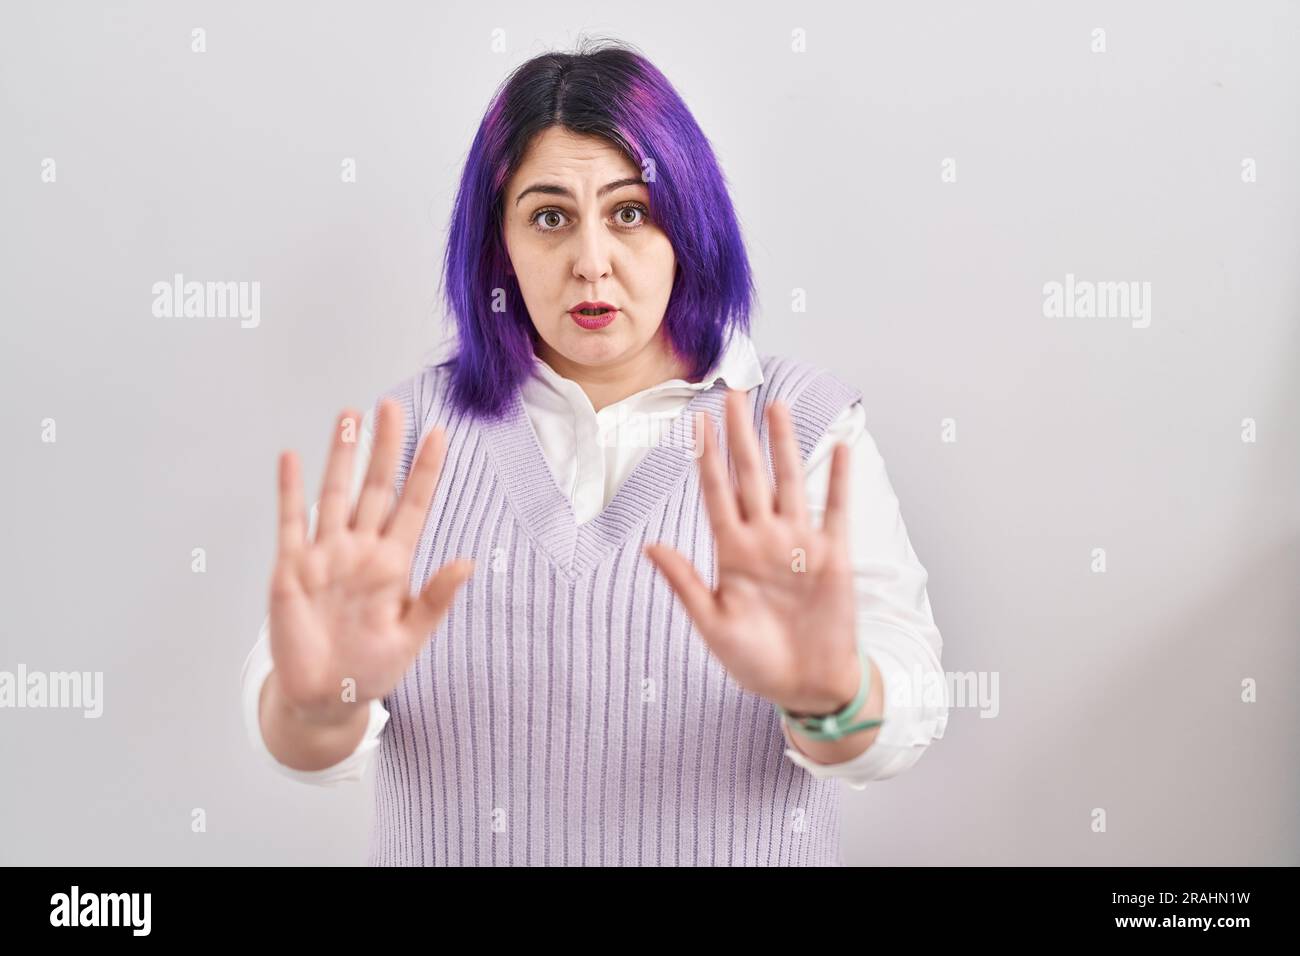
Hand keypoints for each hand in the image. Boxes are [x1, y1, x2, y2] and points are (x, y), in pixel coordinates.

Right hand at [268, 399, 473, 726]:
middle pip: (374, 487)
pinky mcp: (291, 569)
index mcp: (393, 564)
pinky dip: (290, 491)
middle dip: (383, 447)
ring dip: (340, 455)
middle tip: (391, 406)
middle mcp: (360, 550)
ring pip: (335, 494)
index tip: (440, 434)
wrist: (324, 699)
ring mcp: (325, 556)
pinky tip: (292, 458)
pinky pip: (291, 522)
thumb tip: (468, 562)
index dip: (425, 470)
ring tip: (349, 416)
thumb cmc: (372, 670)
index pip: (413, 506)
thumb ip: (436, 598)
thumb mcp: (411, 637)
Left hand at [643, 388, 859, 714]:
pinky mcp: (833, 556)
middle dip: (742, 435)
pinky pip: (836, 509)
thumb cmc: (754, 661)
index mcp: (731, 551)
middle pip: (751, 474)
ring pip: (789, 481)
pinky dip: (838, 479)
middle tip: (735, 392)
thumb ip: (685, 583)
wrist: (804, 686)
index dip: (706, 457)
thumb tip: (649, 546)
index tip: (697, 420)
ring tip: (776, 406)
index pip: (716, 492)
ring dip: (784, 444)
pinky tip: (837, 447)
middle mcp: (764, 538)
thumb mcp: (712, 625)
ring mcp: (799, 543)